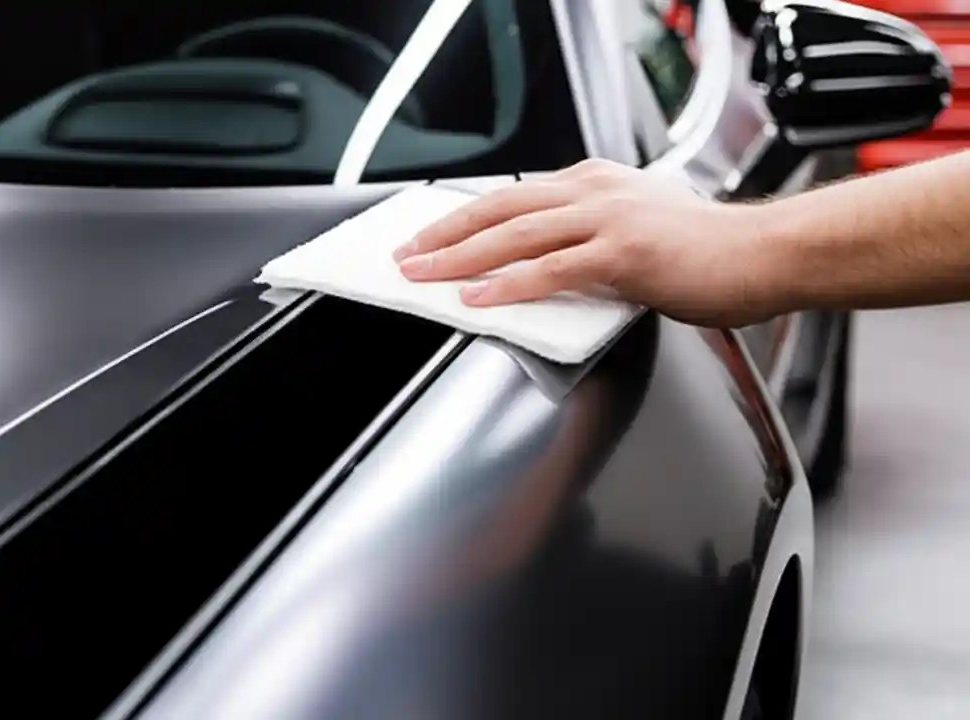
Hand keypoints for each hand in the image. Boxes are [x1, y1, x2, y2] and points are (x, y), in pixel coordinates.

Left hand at [391, 159, 786, 327]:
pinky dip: (507, 285)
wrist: (766, 254)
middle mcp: (597, 191)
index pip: (514, 194)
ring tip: (424, 275)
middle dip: (446, 232)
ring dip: (461, 258)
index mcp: (597, 182)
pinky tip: (478, 298)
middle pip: (501, 206)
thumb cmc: (710, 251)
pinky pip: (550, 270)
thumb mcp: (638, 227)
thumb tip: (546, 266)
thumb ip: (589, 239)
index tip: (431, 234)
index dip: (466, 215)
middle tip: (408, 253)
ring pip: (516, 235)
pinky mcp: (623, 253)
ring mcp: (608, 219)